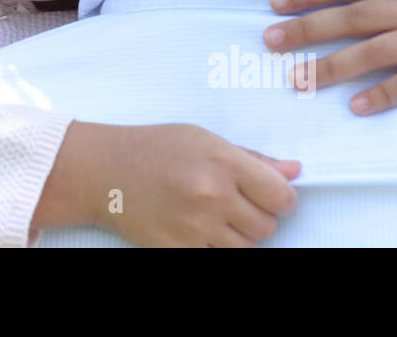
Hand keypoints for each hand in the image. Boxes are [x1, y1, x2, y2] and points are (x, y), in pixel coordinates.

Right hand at [82, 122, 299, 246]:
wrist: (101, 170)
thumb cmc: (154, 148)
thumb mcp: (203, 139)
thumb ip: (250, 159)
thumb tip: (295, 171)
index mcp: (223, 162)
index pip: (282, 197)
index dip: (280, 199)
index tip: (267, 196)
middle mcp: (212, 195)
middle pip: (267, 228)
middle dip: (256, 219)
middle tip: (232, 205)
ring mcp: (194, 227)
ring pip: (245, 249)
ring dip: (235, 237)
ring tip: (211, 217)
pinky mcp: (177, 250)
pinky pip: (214, 258)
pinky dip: (209, 248)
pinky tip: (192, 229)